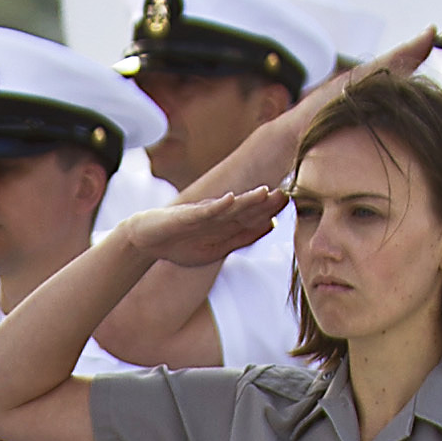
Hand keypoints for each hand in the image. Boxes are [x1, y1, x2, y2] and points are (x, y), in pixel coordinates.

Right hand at [120, 182, 289, 270]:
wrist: (146, 240)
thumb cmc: (181, 244)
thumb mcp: (216, 248)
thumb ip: (242, 237)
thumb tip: (271, 225)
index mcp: (227, 223)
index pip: (255, 215)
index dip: (273, 210)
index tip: (294, 203)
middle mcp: (218, 215)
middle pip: (246, 208)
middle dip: (266, 202)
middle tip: (288, 193)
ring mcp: (202, 214)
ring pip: (229, 207)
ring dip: (248, 200)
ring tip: (265, 192)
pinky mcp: (186, 216)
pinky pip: (204, 211)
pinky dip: (218, 205)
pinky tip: (231, 198)